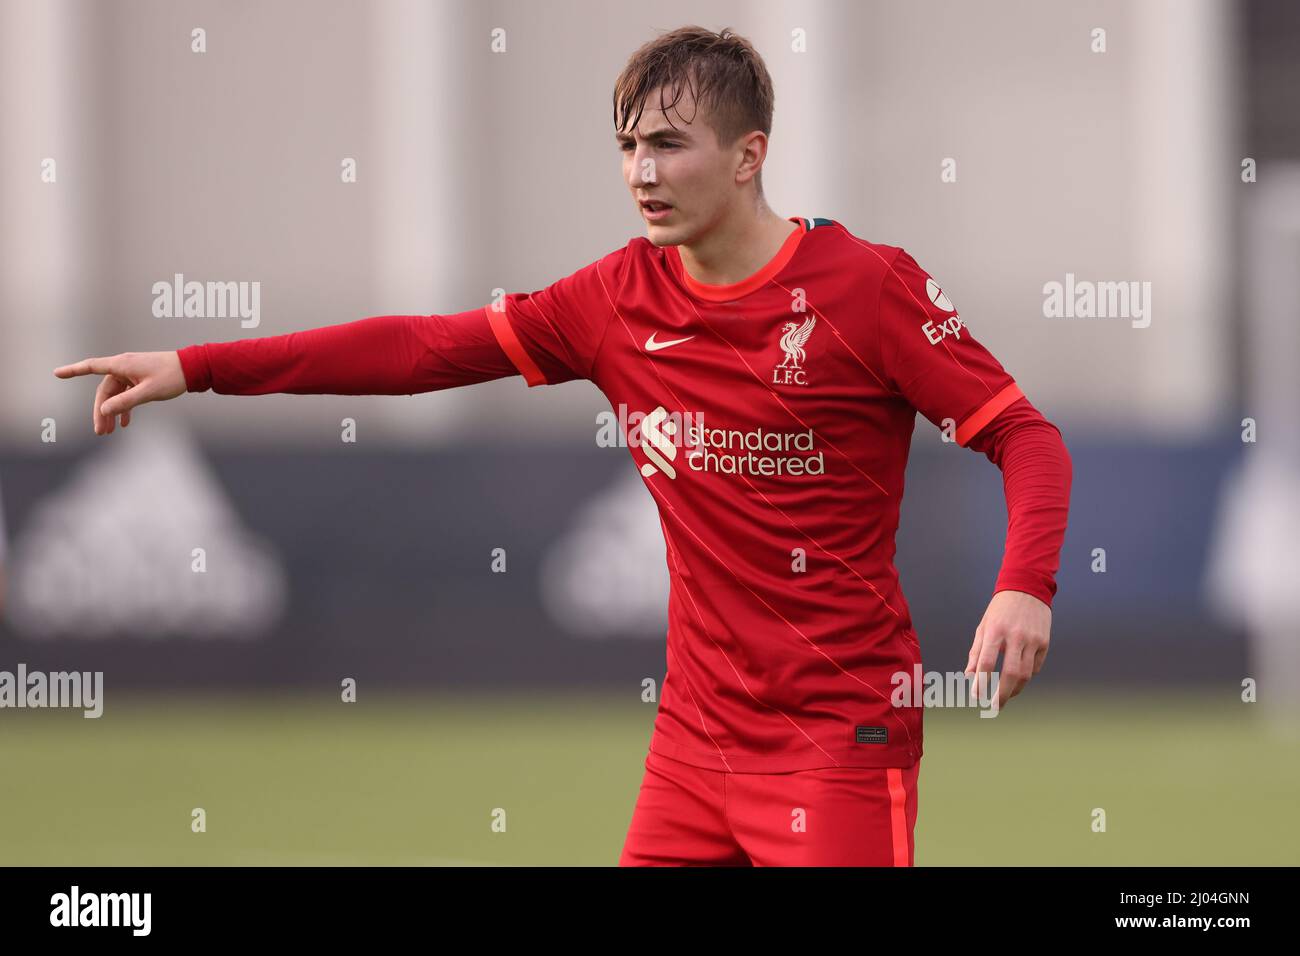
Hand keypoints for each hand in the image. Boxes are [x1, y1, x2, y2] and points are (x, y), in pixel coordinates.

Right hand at [53, 351, 187, 434]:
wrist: (193, 369)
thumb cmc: (171, 377)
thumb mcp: (148, 392)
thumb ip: (125, 402)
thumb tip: (104, 410)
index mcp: (122, 365)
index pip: (91, 367)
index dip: (73, 371)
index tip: (56, 373)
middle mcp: (124, 367)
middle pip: (104, 391)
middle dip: (101, 412)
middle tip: (100, 432)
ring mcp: (132, 373)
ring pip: (115, 395)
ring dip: (112, 412)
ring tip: (109, 432)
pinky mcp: (140, 379)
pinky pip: (126, 394)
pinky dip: (124, 408)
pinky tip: (124, 424)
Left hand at [964, 589, 1050, 710]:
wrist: (1027, 588)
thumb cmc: (1000, 610)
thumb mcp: (983, 626)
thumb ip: (976, 652)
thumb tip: (970, 676)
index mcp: (995, 631)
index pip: (987, 663)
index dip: (982, 683)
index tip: (977, 696)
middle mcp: (1015, 636)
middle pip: (1010, 674)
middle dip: (1002, 694)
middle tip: (995, 707)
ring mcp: (1033, 640)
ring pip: (1026, 674)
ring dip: (1015, 689)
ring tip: (1005, 696)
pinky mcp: (1044, 642)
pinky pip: (1036, 667)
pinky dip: (1027, 677)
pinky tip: (1019, 680)